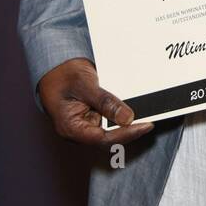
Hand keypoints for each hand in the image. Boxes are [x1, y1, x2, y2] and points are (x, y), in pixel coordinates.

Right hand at [36, 57, 153, 147]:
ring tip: (146, 116)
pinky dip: (121, 118)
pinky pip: (109, 123)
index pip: (102, 139)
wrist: (54, 66)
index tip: (144, 126)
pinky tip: (134, 111)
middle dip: (130, 131)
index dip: (125, 134)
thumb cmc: (62, 75)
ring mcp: (85, 126)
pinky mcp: (91, 119)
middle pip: (109, 138)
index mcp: (70, 127)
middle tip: (150, 121)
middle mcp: (78, 131)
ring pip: (110, 132)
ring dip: (127, 126)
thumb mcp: (85, 84)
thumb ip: (105, 102)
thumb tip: (127, 118)